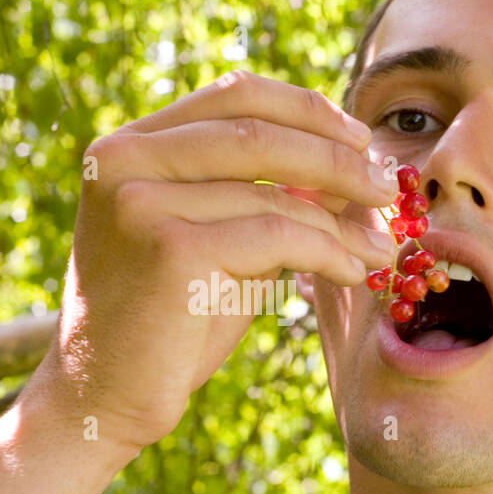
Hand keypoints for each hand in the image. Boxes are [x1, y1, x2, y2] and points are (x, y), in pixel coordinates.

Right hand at [32, 70, 397, 450]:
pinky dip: (329, 253)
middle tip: (388, 187)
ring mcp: (141, 202)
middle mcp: (123, 161)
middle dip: (338, 158)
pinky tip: (353, 271)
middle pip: (258, 132)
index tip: (360, 137)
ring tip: (382, 247)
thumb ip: (261, 195)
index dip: (306, 109)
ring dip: (344, 221)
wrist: (104, 398)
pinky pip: (278, 237)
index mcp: (127, 146)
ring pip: (274, 194)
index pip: (232, 95)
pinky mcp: (171, 249)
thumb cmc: (164, 325)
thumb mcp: (213, 240)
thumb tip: (351, 163)